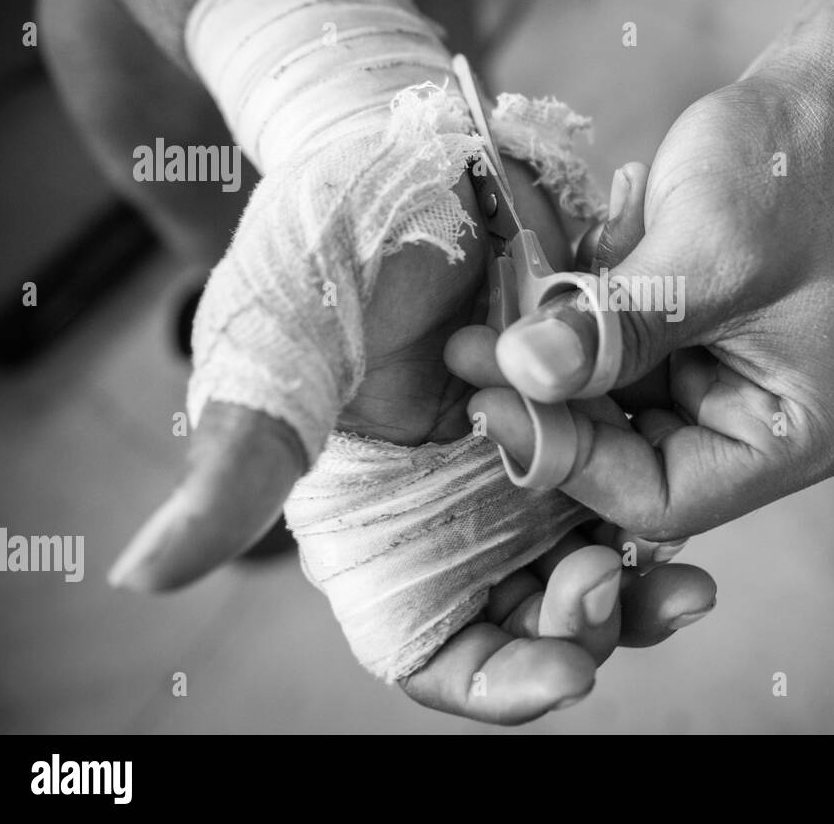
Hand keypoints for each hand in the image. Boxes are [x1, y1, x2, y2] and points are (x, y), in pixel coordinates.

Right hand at [109, 152, 715, 723]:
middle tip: (617, 592)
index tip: (562, 678)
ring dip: (637, 588)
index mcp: (383, 521)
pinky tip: (692, 514)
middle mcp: (462, 506)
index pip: (438, 645)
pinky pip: (634, 483)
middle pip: (533, 620)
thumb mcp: (278, 349)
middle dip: (582, 631)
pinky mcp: (584, 410)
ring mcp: (529, 461)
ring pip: (595, 563)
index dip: (496, 680)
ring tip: (683, 580)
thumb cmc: (319, 247)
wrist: (405, 154)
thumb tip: (140, 574)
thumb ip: (238, 459)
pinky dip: (660, 508)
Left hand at [450, 70, 833, 538]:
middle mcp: (766, 427)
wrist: (825, 98)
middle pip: (634, 463)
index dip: (575, 465)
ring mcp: (731, 387)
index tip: (496, 403)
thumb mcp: (703, 250)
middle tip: (471, 360)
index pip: (668, 497)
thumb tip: (517, 375)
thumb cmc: (794, 169)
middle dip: (554, 412)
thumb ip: (612, 324)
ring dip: (558, 369)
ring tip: (492, 325)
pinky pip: (622, 365)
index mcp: (800, 434)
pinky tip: (547, 290)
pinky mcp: (700, 348)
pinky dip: (583, 334)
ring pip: (616, 414)